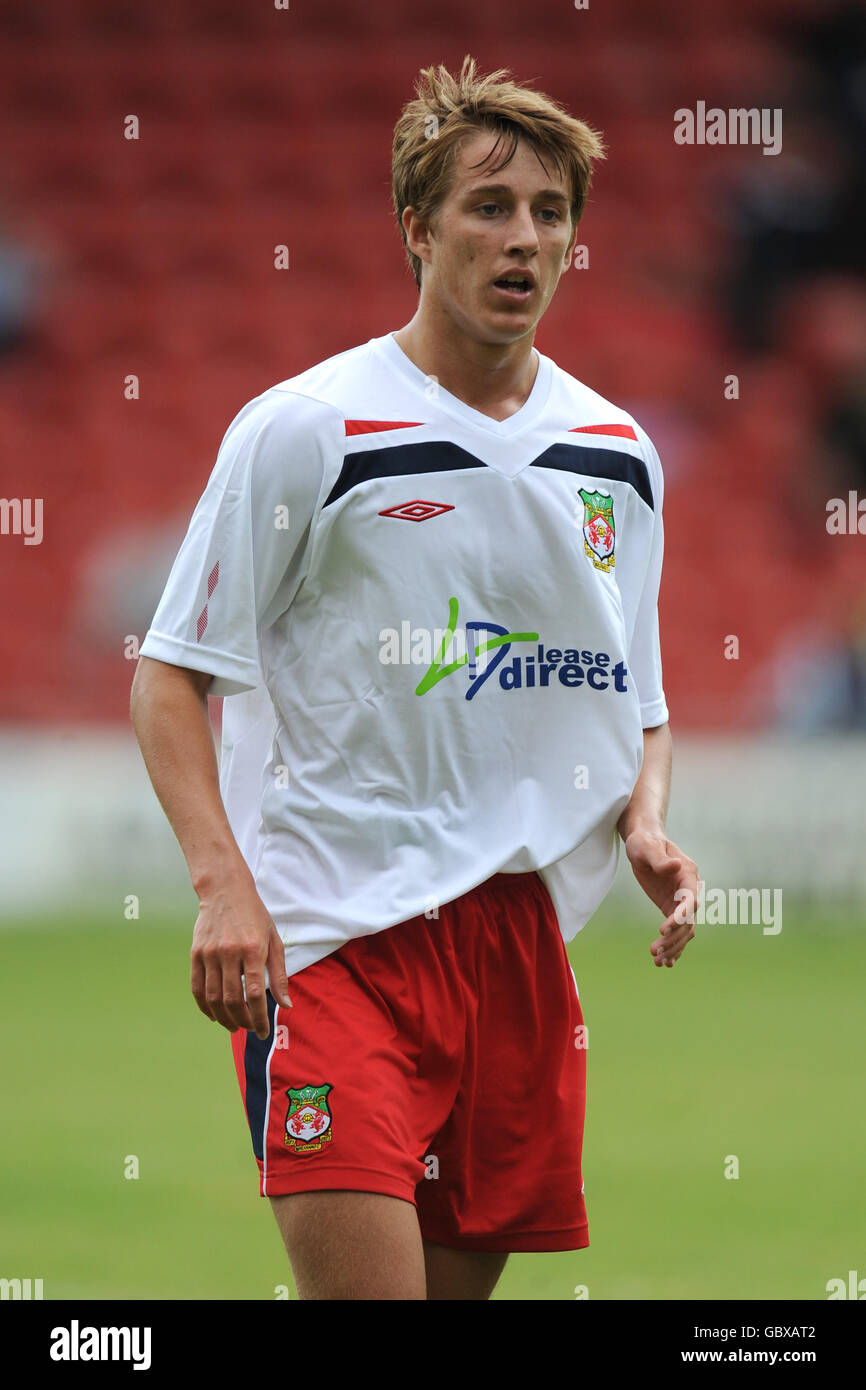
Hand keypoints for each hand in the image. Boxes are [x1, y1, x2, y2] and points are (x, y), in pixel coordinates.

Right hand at [190, 870, 291, 1037]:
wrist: (225, 891)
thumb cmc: (255, 917)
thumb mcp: (273, 941)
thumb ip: (279, 975)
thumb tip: (286, 1005)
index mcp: (252, 949)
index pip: (254, 994)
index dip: (259, 1018)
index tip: (263, 1032)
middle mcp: (229, 952)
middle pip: (232, 1000)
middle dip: (243, 1021)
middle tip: (250, 1029)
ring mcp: (209, 953)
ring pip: (213, 997)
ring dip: (224, 1018)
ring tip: (235, 1026)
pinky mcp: (195, 954)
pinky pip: (197, 988)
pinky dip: (205, 1006)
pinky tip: (215, 1015)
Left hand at [623, 827, 699, 968]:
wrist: (643, 842)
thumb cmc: (645, 842)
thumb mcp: (647, 847)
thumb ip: (660, 860)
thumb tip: (675, 867)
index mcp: (687, 874)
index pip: (690, 900)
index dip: (679, 916)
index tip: (662, 929)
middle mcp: (689, 890)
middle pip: (688, 920)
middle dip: (673, 938)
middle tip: (654, 951)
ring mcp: (682, 901)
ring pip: (684, 930)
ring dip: (673, 947)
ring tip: (657, 961)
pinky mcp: (672, 908)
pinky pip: (677, 931)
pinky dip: (673, 946)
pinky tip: (666, 963)